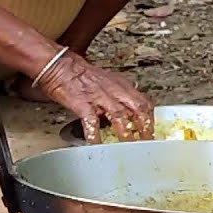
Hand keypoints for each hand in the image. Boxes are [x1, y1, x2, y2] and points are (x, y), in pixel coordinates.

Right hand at [36, 53, 154, 142]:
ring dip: (125, 132)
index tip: (152, 132)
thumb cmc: (82, 75)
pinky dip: (95, 134)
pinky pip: (91, 121)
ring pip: (119, 115)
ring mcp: (98, 97)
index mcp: (120, 85)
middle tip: (146, 142)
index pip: (144, 101)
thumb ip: (121, 93)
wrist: (59, 65)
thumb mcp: (108, 80)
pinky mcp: (82, 103)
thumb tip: (131, 107)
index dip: (150, 118)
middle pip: (137, 108)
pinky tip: (97, 144)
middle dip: (144, 126)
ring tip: (128, 147)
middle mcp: (113, 90)